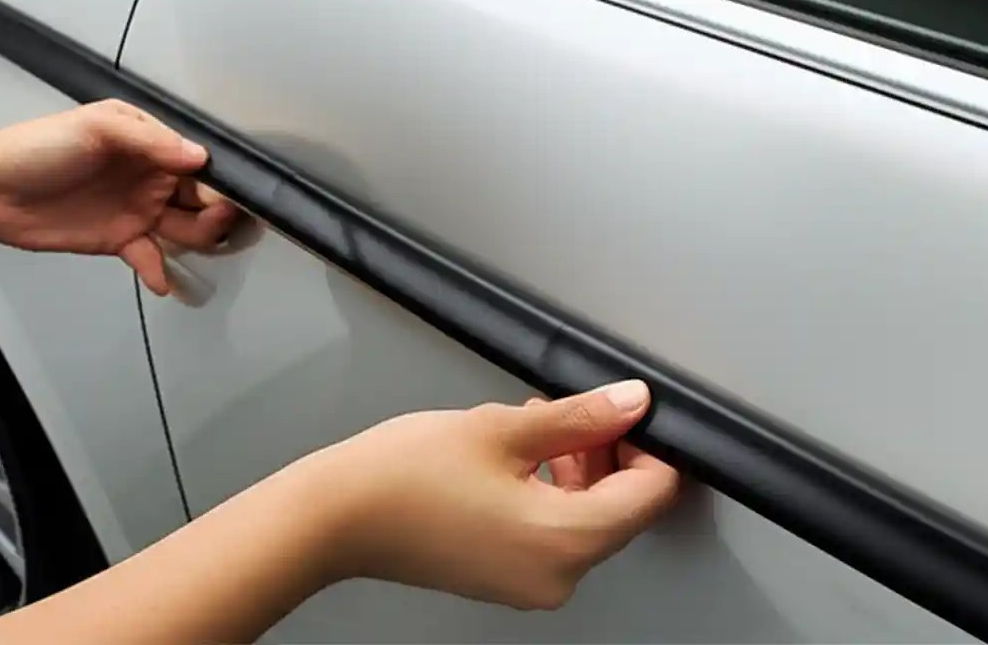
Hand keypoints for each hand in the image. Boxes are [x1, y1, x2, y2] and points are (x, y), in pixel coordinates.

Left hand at [0, 99, 240, 294]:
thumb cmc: (40, 148)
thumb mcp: (97, 127)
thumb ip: (150, 140)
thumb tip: (199, 157)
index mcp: (147, 142)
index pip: (196, 162)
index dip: (216, 180)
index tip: (230, 197)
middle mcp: (148, 176)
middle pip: (199, 198)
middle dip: (216, 212)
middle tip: (215, 221)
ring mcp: (135, 210)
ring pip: (184, 228)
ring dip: (198, 238)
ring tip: (194, 242)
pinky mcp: (118, 240)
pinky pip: (150, 258)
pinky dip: (159, 271)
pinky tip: (161, 282)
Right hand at [291, 380, 679, 609]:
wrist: (337, 516)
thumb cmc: (404, 475)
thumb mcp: (504, 427)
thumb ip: (580, 416)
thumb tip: (631, 403)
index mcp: (564, 542)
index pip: (650, 496)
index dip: (651, 447)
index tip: (633, 412)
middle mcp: (555, 577)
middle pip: (620, 512)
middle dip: (611, 455)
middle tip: (583, 410)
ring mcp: (528, 584)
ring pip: (585, 522)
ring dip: (579, 471)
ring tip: (544, 425)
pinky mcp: (504, 579)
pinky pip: (551, 535)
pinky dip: (550, 494)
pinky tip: (522, 456)